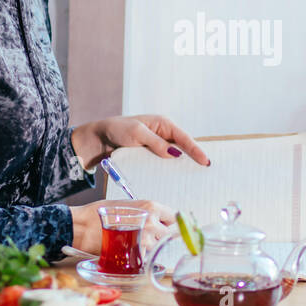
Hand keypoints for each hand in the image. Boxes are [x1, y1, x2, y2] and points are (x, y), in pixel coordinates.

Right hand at [68, 199, 176, 255]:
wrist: (82, 227)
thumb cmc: (99, 214)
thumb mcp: (127, 205)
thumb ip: (145, 212)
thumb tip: (156, 218)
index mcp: (151, 207)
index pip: (172, 216)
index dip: (165, 221)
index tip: (160, 224)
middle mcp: (151, 222)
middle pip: (166, 233)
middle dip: (157, 235)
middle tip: (141, 234)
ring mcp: (145, 239)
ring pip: (156, 246)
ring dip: (148, 246)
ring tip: (131, 241)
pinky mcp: (137, 253)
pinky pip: (146, 257)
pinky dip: (140, 256)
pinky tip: (128, 250)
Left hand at [70, 115, 210, 170]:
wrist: (99, 139)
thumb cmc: (117, 130)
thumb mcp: (136, 133)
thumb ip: (155, 142)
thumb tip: (175, 154)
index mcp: (163, 124)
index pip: (184, 138)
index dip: (196, 150)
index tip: (206, 162)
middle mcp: (163, 135)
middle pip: (183, 148)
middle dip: (194, 159)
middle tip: (206, 172)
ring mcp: (157, 147)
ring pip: (174, 158)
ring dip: (182, 167)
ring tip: (194, 179)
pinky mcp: (150, 157)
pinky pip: (163, 164)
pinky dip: (169, 171)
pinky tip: (174, 181)